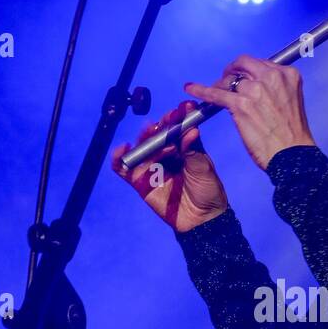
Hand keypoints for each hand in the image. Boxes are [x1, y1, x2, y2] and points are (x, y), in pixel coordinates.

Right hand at [112, 100, 228, 232]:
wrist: (203, 218)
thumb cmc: (208, 190)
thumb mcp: (203, 167)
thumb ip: (193, 149)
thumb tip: (191, 129)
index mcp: (182, 148)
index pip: (175, 129)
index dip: (176, 118)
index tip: (181, 110)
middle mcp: (165, 155)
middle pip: (155, 136)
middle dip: (158, 127)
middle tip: (164, 122)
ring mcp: (151, 167)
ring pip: (141, 148)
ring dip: (143, 139)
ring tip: (149, 133)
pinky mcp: (140, 182)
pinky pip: (124, 168)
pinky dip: (120, 158)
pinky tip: (123, 148)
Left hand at [183, 55, 315, 171]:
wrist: (293, 155)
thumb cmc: (293, 135)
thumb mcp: (291, 101)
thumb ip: (277, 89)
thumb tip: (257, 86)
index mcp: (287, 75)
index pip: (261, 63)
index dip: (249, 72)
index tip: (244, 79)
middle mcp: (272, 77)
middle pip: (244, 63)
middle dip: (233, 71)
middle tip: (227, 80)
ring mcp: (255, 90)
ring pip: (229, 79)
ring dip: (220, 85)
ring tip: (216, 93)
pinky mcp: (241, 104)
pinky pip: (216, 93)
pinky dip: (201, 90)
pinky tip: (190, 88)